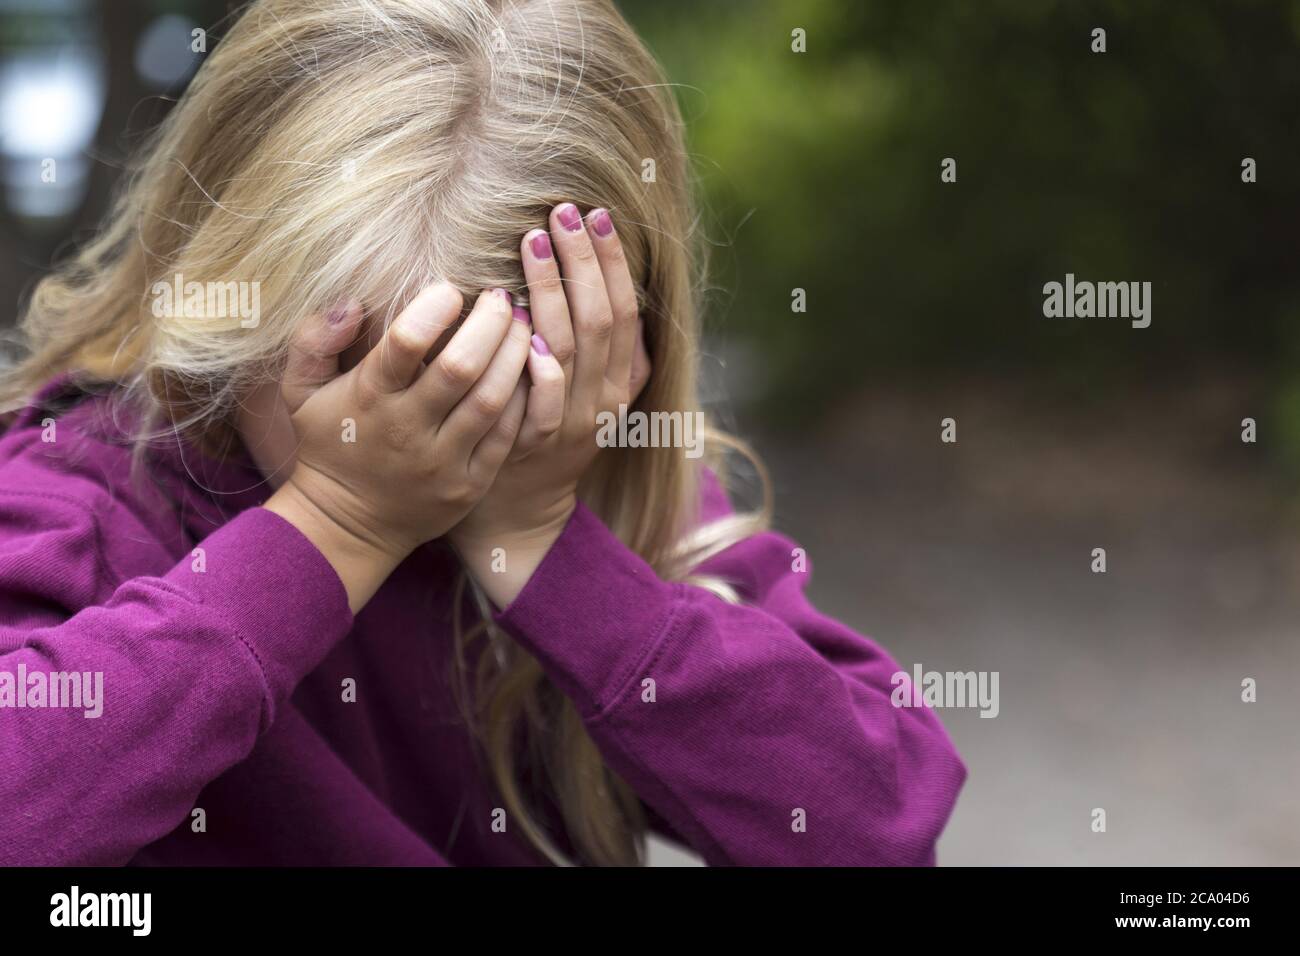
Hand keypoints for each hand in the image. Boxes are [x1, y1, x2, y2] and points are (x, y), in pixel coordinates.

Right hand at [265, 282, 531, 609]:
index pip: (405, 344)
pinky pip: (508, 435)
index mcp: (369, 398)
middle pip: (462, 367)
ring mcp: (442, 460)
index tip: (452, 289)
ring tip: (525, 324)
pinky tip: (533, 368)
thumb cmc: (330, 443)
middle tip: (504, 297)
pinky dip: (526, 397)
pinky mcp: (470, 484)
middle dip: (491, 323)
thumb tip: (351, 302)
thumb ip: (314, 340)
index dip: (434, 309)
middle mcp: (407, 429)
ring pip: (492, 399)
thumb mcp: (301, 393)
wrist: (348, 525)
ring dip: (516, 354)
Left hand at [449, 204, 650, 606]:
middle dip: (583, 262)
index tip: (598, 216)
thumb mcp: (592, 394)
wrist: (522, 508)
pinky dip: (537, 362)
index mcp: (619, 381)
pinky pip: (541, 398)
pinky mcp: (531, 442)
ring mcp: (568, 422)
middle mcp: (601, 400)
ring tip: (532, 241)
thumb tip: (624, 295)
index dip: (613, 263)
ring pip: (569, 347)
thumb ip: (611, 354)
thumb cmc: (549, 433)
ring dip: (553, 291)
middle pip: (598, 320)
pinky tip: (520, 322)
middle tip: (562, 214)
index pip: (624, 310)